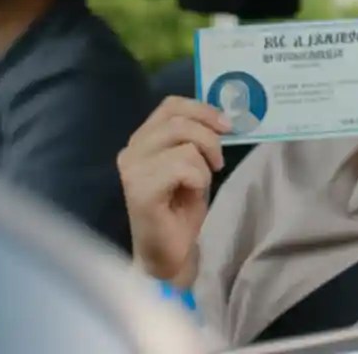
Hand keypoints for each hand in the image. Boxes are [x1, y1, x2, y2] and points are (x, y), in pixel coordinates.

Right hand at [118, 96, 231, 285]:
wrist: (167, 253)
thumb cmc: (180, 211)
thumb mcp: (194, 165)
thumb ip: (197, 138)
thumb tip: (223, 118)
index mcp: (142, 139)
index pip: (171, 105)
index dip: (202, 109)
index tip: (226, 126)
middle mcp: (131, 149)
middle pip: (179, 120)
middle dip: (209, 138)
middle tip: (218, 162)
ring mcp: (132, 168)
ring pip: (184, 143)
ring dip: (204, 164)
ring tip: (200, 184)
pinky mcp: (139, 188)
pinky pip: (183, 166)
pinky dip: (198, 179)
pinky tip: (191, 195)